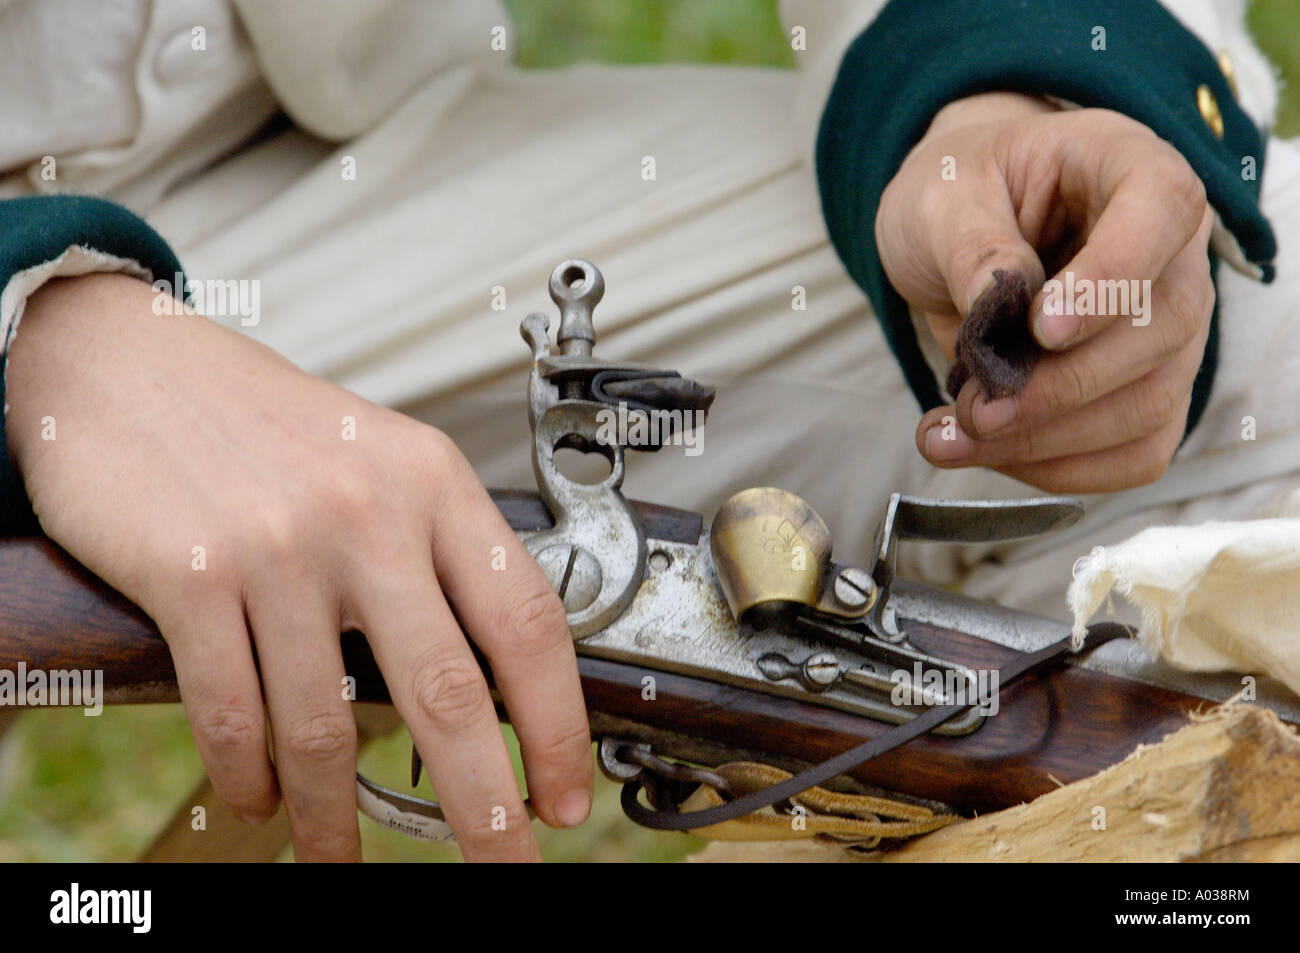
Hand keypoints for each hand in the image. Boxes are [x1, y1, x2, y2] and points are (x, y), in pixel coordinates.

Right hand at [6, 273, 592, 860]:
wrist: (127, 364)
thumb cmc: (264, 424)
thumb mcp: (380, 463)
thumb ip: (436, 552)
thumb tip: (490, 675)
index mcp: (433, 483)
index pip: (528, 620)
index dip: (559, 724)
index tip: (564, 795)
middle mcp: (368, 513)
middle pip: (449, 692)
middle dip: (482, 805)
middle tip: (502, 863)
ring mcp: (279, 545)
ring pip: (327, 723)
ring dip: (336, 814)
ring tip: (342, 856)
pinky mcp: (191, 574)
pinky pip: (234, 712)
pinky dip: (250, 777)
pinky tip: (262, 798)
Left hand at [876, 92, 1214, 492]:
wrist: (956, 230)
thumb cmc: (962, 196)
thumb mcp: (942, 198)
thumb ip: (971, 244)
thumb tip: (999, 301)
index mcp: (1130, 170)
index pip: (1163, 212)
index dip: (1109, 280)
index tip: (1039, 328)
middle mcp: (1170, 253)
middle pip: (1159, 332)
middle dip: (1059, 388)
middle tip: (973, 409)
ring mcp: (1166, 331)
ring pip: (1148, 406)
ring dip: (1046, 441)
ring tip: (953, 437)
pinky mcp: (1144, 393)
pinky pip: (1132, 454)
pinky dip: (1056, 469)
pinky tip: (986, 454)